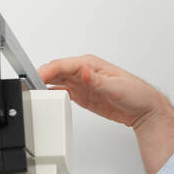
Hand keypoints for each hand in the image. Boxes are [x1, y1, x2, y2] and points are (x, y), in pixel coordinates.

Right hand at [36, 53, 169, 130]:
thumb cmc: (135, 93)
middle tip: (29, 87)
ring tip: (34, 93)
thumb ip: (96, 80)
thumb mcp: (116, 86)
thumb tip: (83, 71)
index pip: (62, 64)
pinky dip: (54, 95)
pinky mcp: (82, 96)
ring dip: (45, 85)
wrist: (144, 109)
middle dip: (41, 77)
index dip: (47, 71)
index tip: (36, 78)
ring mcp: (82, 84)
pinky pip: (63, 92)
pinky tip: (47, 98)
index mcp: (90, 64)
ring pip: (57, 81)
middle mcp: (84, 72)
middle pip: (56, 71)